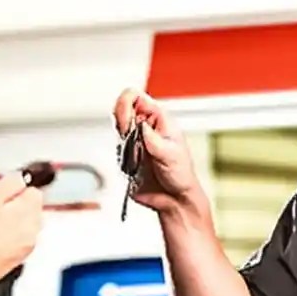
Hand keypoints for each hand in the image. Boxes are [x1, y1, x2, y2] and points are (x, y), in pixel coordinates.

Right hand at [0, 173, 43, 295]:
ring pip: (20, 224)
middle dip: (10, 206)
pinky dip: (3, 238)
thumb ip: (10, 183)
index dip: (12, 190)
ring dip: (6, 222)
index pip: (33, 191)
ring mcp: (26, 246)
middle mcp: (33, 230)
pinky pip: (14, 240)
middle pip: (27, 208)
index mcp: (29, 212)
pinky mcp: (17, 258)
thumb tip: (21, 179)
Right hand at [112, 88, 202, 213]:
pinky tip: (136, 167)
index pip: (133, 96)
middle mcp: (145, 127)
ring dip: (124, 148)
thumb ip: (153, 140)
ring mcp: (134, 141)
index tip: (127, 123)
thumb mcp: (171, 155)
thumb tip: (140, 125)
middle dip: (123, 129)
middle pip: (119, 112)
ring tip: (141, 159)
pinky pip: (115, 152)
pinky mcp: (126, 156)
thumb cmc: (181, 175)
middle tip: (135, 144)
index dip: (125, 105)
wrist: (174, 199)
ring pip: (115, 133)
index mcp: (158, 118)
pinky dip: (122, 160)